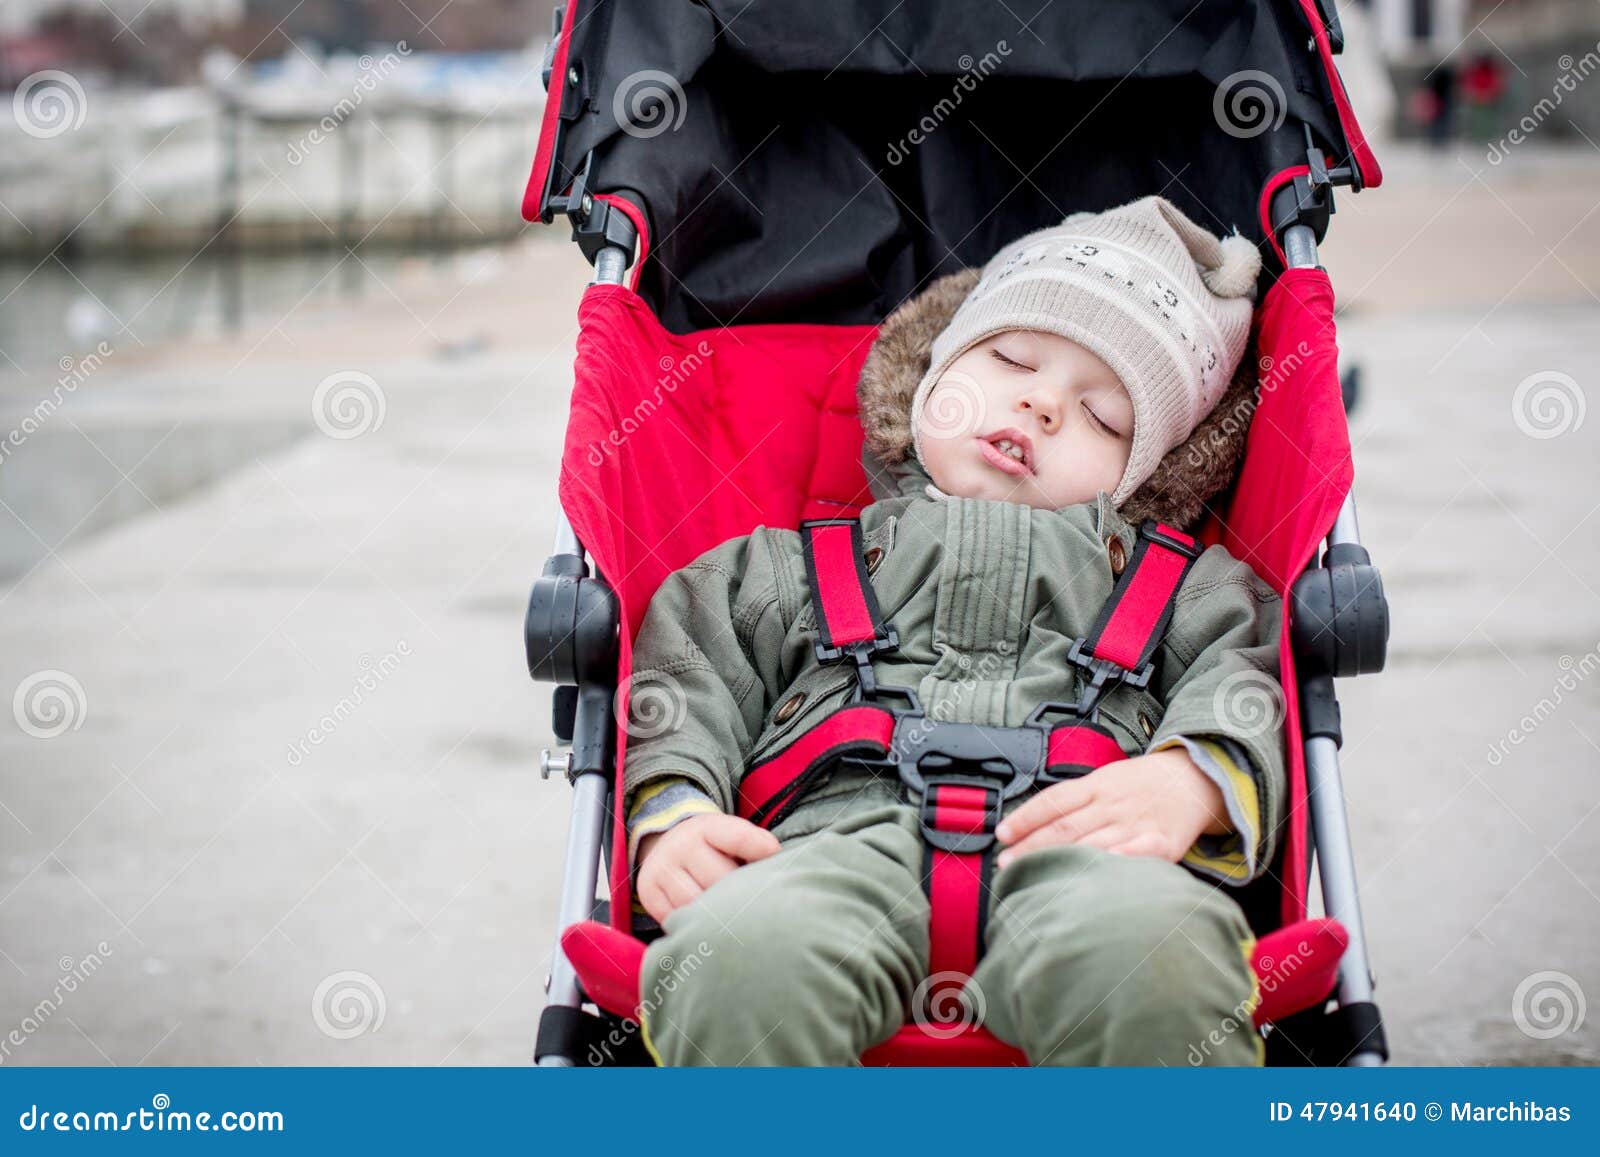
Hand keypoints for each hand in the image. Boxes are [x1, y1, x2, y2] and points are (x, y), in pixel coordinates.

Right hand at [635, 813, 780, 923]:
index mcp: (708, 826)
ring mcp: (661, 868)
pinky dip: (691, 925)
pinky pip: (675, 918)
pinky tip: (704, 923)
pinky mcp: (648, 891)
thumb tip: (779, 866)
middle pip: (720, 881)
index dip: (761, 850)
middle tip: (757, 908)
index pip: (738, 838)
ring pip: (696, 904)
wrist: (667, 845)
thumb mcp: (731, 837)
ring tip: (733, 921)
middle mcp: (681, 844)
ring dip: (716, 916)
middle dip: (739, 895)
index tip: (776, 860)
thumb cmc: (714, 849)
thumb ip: (755, 849)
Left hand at [994, 746, 1229, 868]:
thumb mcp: (1106, 779)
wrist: (1194, 779)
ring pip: (1093, 843)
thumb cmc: (1141, 784)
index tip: (1002, 835)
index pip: (1053, 801)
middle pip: (1066, 826)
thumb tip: (1032, 823)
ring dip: (1062, 861)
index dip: (1025, 818)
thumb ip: (1074, 801)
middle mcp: (1113, 804)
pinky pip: (1136, 855)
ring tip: (1036, 877)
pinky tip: (1096, 875)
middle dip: (1032, 847)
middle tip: (1006, 864)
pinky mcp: (1161, 843)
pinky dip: (1116, 864)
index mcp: (1097, 785)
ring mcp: (1136, 823)